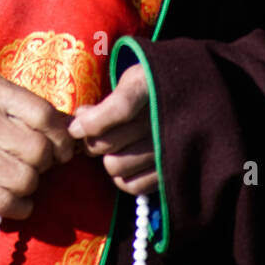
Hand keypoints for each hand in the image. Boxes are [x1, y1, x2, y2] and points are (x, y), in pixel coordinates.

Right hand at [0, 73, 75, 219]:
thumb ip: (26, 107)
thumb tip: (76, 126)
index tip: (61, 145)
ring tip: (18, 178)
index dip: (61, 135)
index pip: (43, 113)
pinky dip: (19, 206)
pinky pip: (8, 204)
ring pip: (27, 179)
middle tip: (36, 163)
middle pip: (39, 150)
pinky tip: (11, 198)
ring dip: (30, 185)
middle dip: (46, 162)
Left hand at [67, 65, 157, 194]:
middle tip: (93, 133)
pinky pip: (132, 186)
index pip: (120, 108)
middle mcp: (160, 120)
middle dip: (91, 140)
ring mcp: (166, 148)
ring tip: (113, 147)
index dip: (91, 121)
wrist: (191, 97)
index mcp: (150, 88)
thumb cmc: (152, 86)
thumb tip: (78, 121)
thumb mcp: (130, 78)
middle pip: (108, 143)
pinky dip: (122, 178)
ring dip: (106, 158)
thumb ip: (106, 100)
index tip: (74, 127)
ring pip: (114, 167)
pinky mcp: (169, 171)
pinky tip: (125, 162)